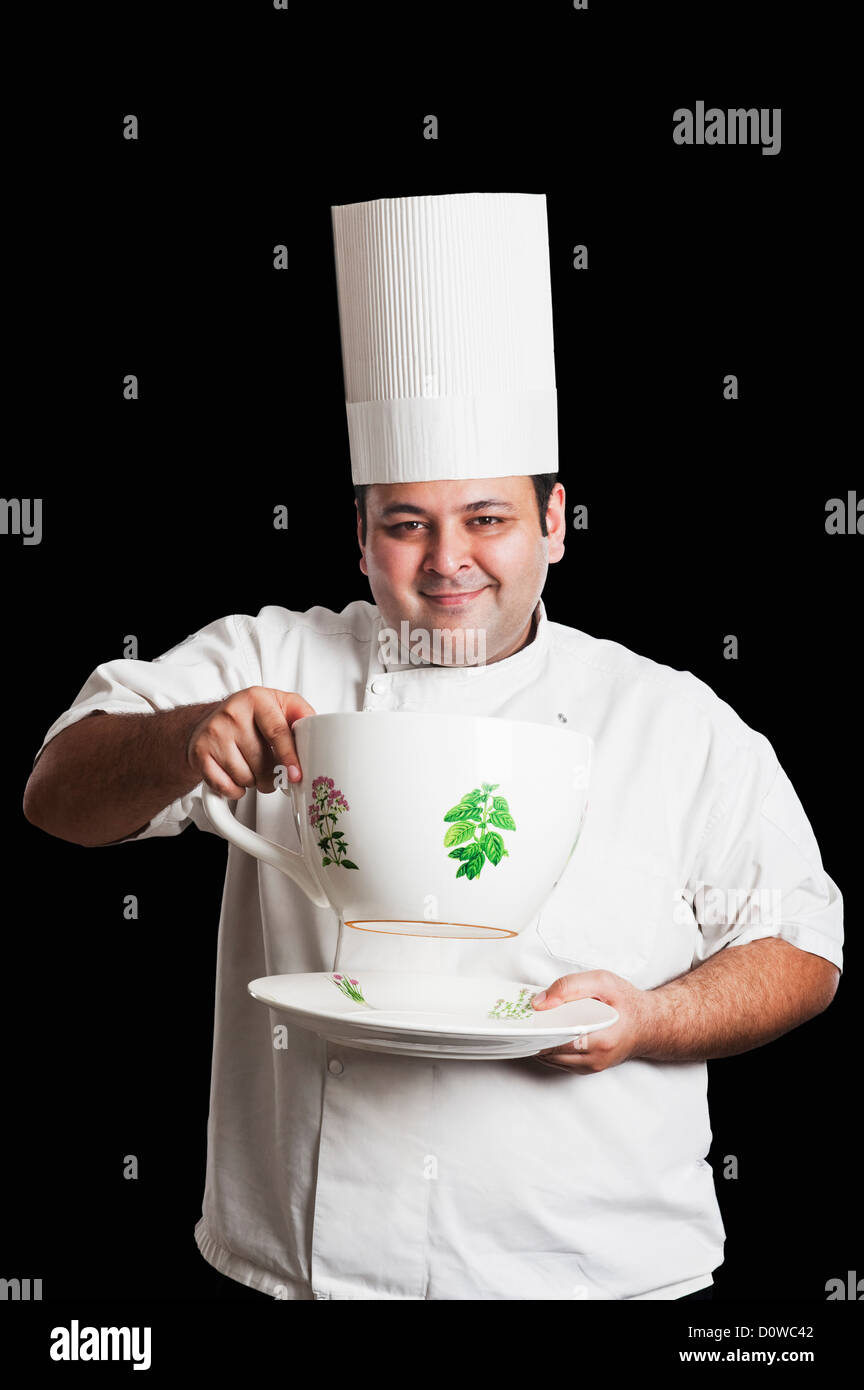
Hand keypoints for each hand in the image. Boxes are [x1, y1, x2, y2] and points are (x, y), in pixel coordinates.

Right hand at [186, 687, 316, 797]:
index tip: (296, 775)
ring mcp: (214, 733)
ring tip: (252, 768)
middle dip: (272, 775)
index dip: (290, 757)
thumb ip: (302, 714)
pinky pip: (226, 786)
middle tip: (272, 770)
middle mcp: (233, 713)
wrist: (208, 721)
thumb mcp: (280, 704)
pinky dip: (236, 790)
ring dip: (254, 781)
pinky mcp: (200, 752)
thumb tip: (319, 730)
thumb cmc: (250, 716)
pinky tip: (237, 776)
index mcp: (257, 698)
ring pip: (245, 776)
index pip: (278, 732)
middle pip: (262, 761)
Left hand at [529, 969, 650, 1072]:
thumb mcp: (603, 982)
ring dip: (541, 1042)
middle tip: (524, 1019)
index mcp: (601, 1039)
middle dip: (536, 1035)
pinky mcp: (588, 1068)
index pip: (558, 1041)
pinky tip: (548, 1030)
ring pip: (553, 1059)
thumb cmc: (629, 1003)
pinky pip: (561, 1061)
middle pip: (550, 1052)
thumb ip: (570, 987)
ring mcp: (592, 1067)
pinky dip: (550, 1047)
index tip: (524, 1020)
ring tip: (534, 1022)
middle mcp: (595, 1059)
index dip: (538, 1030)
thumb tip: (540, 1002)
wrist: (651, 1024)